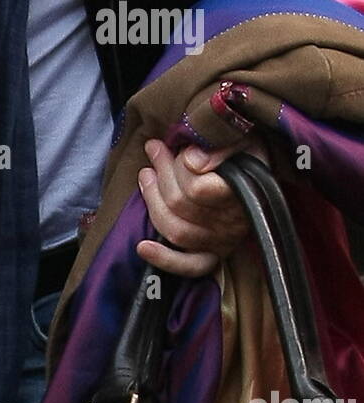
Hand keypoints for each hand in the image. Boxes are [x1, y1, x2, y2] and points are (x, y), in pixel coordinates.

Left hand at [135, 134, 268, 277]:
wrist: (259, 167)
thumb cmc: (246, 149)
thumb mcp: (242, 136)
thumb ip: (221, 145)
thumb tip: (193, 161)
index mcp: (243, 192)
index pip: (198, 189)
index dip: (179, 166)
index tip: (174, 146)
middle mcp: (233, 223)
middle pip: (181, 206)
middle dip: (162, 173)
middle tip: (154, 149)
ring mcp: (222, 241)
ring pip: (177, 231)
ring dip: (153, 201)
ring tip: (145, 174)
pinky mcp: (214, 253)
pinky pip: (190, 266)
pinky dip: (166, 260)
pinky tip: (143, 247)